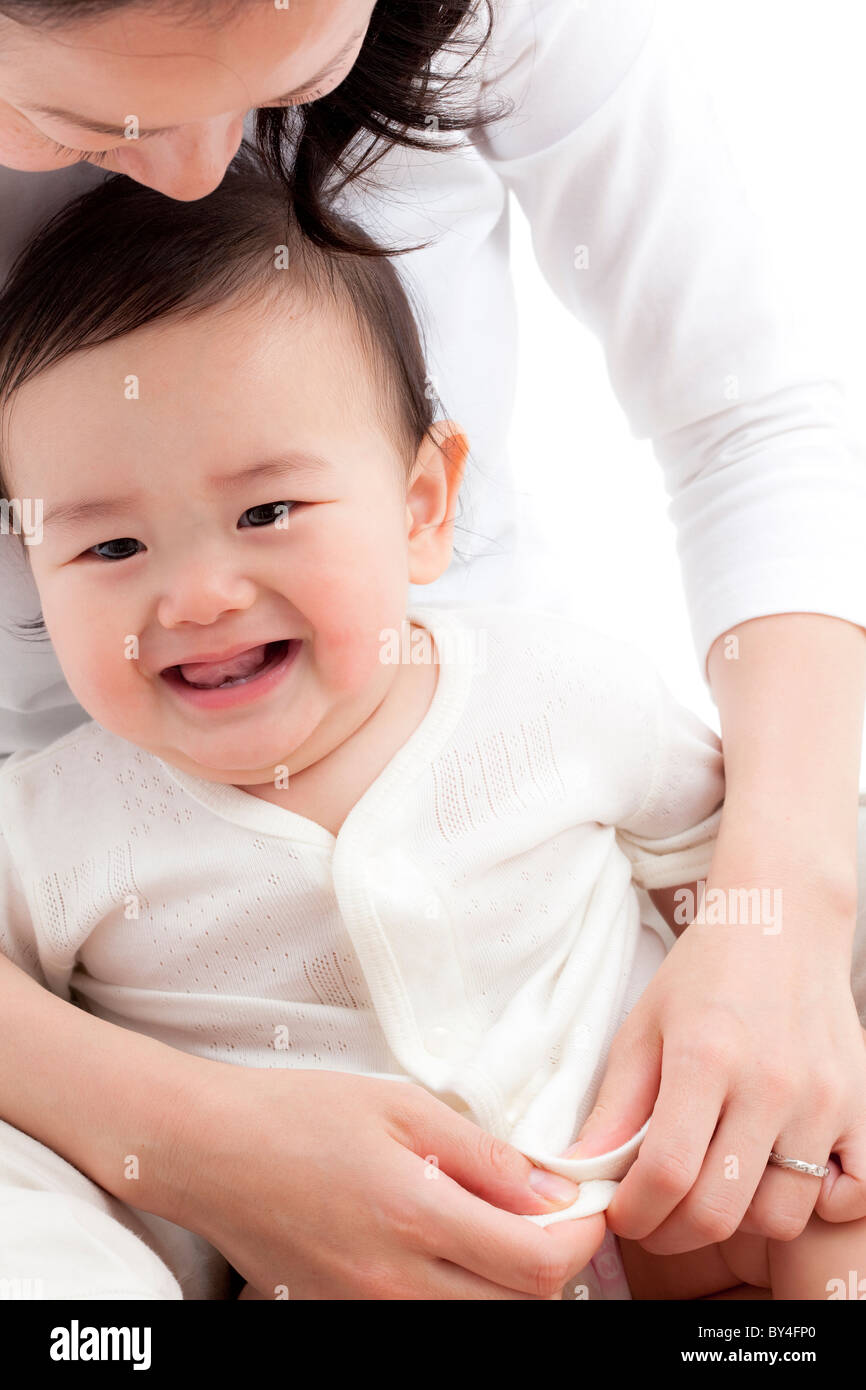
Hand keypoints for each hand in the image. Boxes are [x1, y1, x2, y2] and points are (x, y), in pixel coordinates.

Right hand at [169, 1065, 605, 1298]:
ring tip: (502, 1225)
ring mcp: (370, 1311)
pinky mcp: (348, 1319)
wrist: (209, 1152)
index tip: (584, 1201)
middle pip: (522, 1305)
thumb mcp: (399, 1106)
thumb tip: (552, 1190)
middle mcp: (396, 1283)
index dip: (580, 1235)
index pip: (538, 1263)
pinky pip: (432, 1322)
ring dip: (512, 1283)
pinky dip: (463, 1293)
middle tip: (549, 1210)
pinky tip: (452, 1245)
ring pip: (482, 1323)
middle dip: (555, 1262)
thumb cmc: (298, 1114)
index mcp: (415, 1217)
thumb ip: (483, 1154)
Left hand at [561, 855, 865, 1253]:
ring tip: (712, 1185)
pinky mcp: (861, 1105)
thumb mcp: (644, 1028)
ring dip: (738, 1218)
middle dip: (673, 1232)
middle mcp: (770, 1082)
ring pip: (778, 1216)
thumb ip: (614, 1107)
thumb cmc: (705, 975)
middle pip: (720, 1211)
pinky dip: (815, 1204)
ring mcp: (823, 1098)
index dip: (635, 1213)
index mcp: (705, 1056)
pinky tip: (778, 1174)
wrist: (783, 924)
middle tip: (655, 1216)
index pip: (667, 1174)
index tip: (621, 1213)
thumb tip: (579, 1174)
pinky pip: (848, 1196)